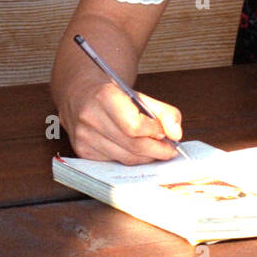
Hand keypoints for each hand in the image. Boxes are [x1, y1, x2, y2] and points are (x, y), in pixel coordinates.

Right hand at [59, 78, 182, 164]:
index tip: (164, 131)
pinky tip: (135, 151)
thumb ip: (164, 112)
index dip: (154, 131)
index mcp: (104, 97)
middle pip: (132, 145)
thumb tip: (176, 134)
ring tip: (155, 150)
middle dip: (157, 150)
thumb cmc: (113, 95)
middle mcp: (90, 117)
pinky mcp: (82, 151)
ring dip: (146, 157)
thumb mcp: (139, 95)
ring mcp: (83, 136)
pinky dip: (130, 159)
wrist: (80, 94)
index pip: (134, 126)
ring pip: (125, 158)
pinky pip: (115, 162)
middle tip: (169, 149)